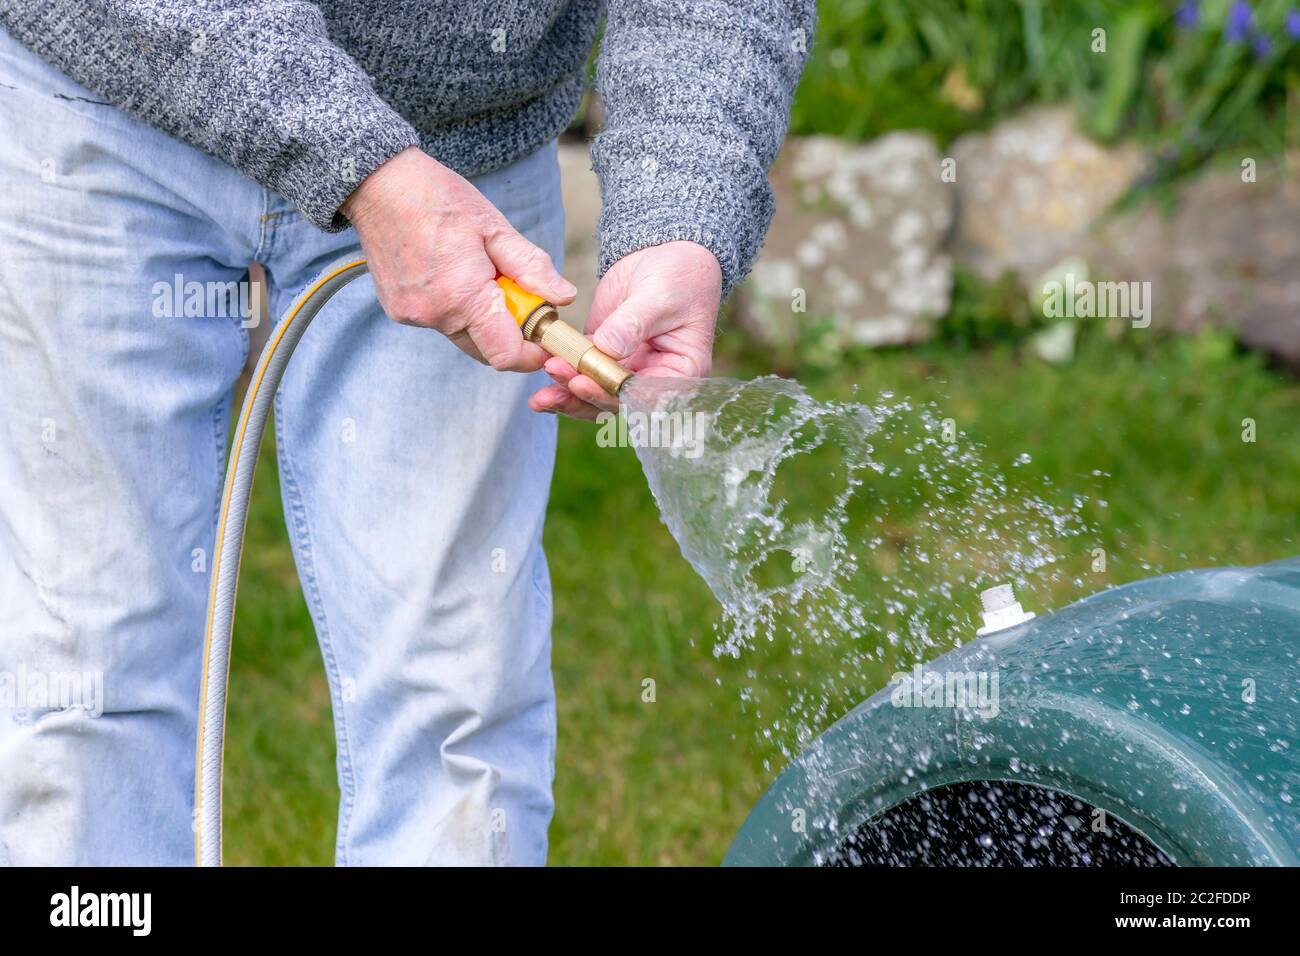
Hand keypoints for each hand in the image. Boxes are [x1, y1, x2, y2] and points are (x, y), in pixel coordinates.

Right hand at [342, 147, 575, 370]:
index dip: (532, 352)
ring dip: (481, 318)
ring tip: (477, 273)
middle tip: (514, 293)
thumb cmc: (438, 198)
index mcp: (463, 297)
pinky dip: (455, 307)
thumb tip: (564, 297)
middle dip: (509, 332)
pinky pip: (440, 322)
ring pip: (463, 336)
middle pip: (486, 350)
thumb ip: (531, 268)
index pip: (506, 355)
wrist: (378, 185)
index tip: (545, 333)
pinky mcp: (399, 310)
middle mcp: (435, 315)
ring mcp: (412, 316)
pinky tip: (450, 272)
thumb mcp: (494, 227)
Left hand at [528, 240, 721, 418]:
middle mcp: (653, 378)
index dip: (613, 396)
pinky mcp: (602, 356)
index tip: (583, 384)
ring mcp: (626, 369)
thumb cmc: (678, 276)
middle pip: (616, 400)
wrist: (663, 255)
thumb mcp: (659, 297)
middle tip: (555, 377)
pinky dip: (562, 377)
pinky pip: (581, 372)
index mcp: (680, 372)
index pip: (645, 396)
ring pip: (595, 393)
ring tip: (540, 397)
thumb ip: (633, 324)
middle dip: (582, 395)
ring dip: (568, 395)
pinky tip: (541, 377)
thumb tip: (606, 347)